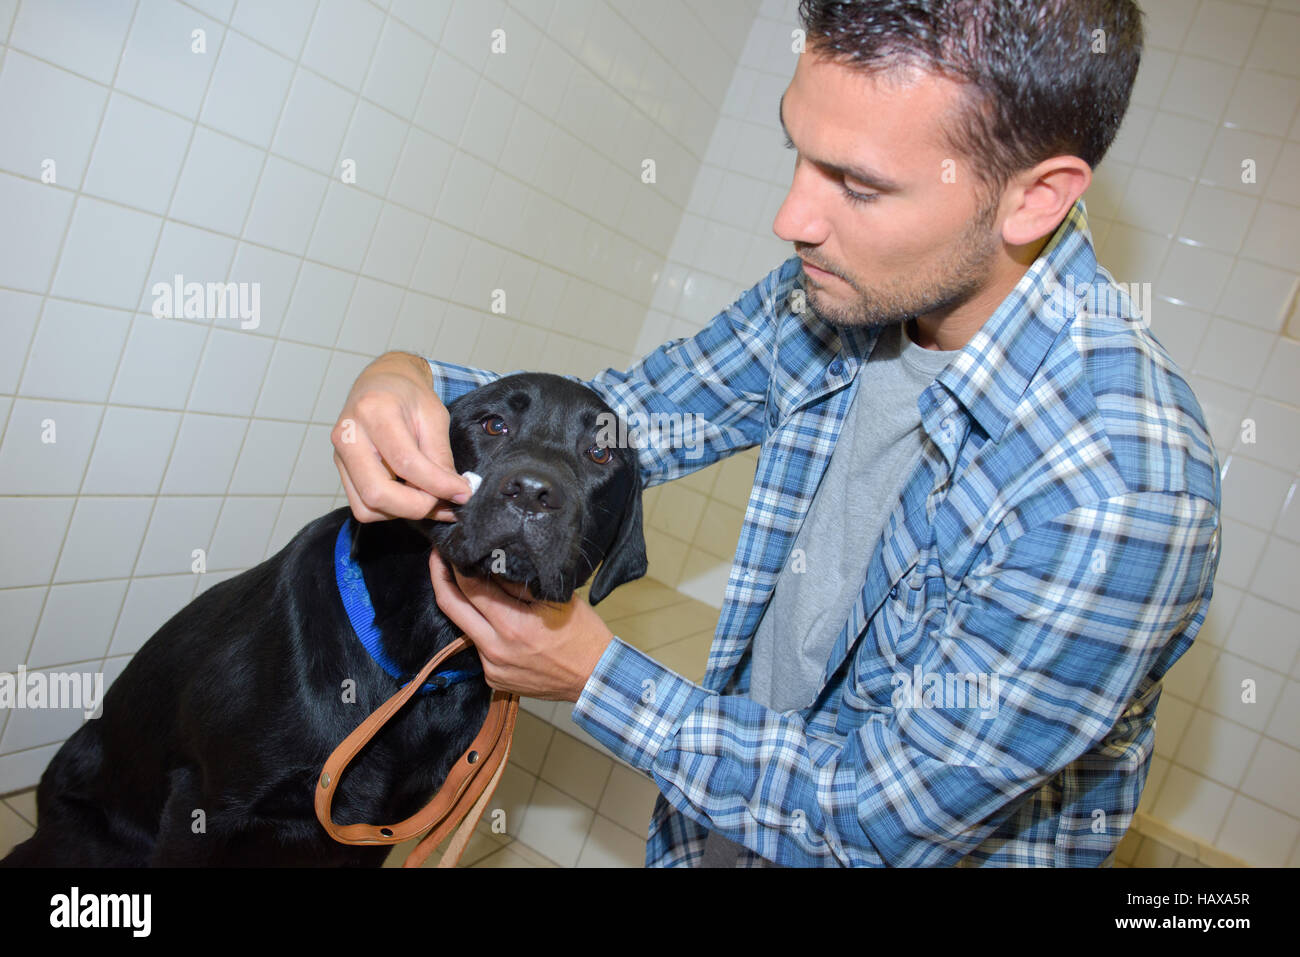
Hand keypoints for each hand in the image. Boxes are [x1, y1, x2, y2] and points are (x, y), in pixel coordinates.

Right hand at [332, 351, 470, 521]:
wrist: (382, 383)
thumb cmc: (409, 396)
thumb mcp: (434, 417)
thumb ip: (441, 457)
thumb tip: (456, 495)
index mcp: (374, 411)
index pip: (405, 462)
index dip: (438, 485)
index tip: (462, 493)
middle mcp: (349, 435)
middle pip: (377, 492)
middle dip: (417, 507)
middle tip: (444, 502)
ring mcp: (340, 455)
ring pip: (367, 508)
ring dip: (404, 511)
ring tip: (428, 496)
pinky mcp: (341, 470)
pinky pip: (363, 507)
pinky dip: (391, 510)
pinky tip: (410, 494)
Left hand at [428, 550, 614, 701]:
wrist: (594, 677)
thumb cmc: (582, 633)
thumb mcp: (556, 599)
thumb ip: (519, 584)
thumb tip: (490, 562)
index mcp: (513, 625)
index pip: (470, 588)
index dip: (454, 565)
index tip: (448, 548)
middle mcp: (495, 648)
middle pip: (451, 607)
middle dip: (440, 578)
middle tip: (437, 558)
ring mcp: (492, 667)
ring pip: (463, 628)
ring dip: (462, 605)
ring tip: (462, 583)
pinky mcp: (493, 679)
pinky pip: (478, 648)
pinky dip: (481, 631)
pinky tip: (491, 620)